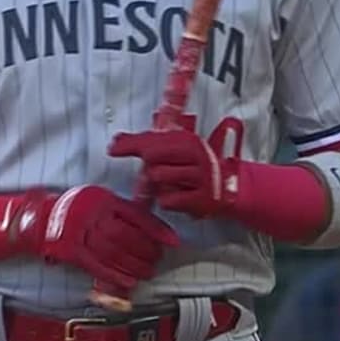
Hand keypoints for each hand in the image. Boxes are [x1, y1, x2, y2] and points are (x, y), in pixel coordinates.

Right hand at [8, 186, 178, 294]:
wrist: (43, 218)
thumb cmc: (79, 208)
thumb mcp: (102, 198)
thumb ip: (125, 207)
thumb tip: (153, 211)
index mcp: (104, 200)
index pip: (136, 215)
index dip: (157, 229)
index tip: (173, 241)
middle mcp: (93, 215)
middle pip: (125, 236)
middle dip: (145, 250)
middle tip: (158, 259)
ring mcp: (81, 234)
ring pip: (113, 252)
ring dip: (133, 266)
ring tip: (147, 272)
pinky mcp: (72, 252)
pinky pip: (96, 266)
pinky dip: (115, 275)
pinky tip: (129, 282)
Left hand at [109, 129, 238, 218]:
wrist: (226, 189)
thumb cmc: (194, 167)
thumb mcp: (176, 149)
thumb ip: (146, 143)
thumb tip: (116, 142)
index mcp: (189, 140)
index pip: (152, 139)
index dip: (130, 144)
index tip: (113, 149)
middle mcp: (197, 155)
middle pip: (152, 157)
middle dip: (150, 165)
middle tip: (160, 169)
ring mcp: (201, 177)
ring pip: (159, 178)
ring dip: (160, 185)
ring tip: (174, 184)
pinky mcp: (202, 200)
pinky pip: (167, 200)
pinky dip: (168, 200)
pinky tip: (180, 196)